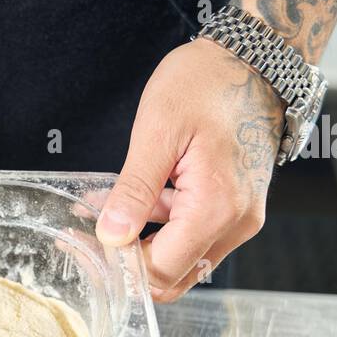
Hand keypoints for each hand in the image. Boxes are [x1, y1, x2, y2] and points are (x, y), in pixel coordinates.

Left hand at [95, 39, 282, 301]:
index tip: (84, 244)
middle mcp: (235, 223)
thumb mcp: (158, 131)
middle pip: (173, 276)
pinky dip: (161, 226)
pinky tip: (133, 200)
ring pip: (182, 259)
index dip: (118, 266)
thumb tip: (111, 236)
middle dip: (127, 262)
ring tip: (101, 209)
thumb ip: (134, 190)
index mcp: (216, 208)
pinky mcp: (236, 208)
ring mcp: (240, 218)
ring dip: (141, 242)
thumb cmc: (208, 84)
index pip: (161, 270)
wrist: (252, 61)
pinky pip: (194, 235)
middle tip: (86, 237)